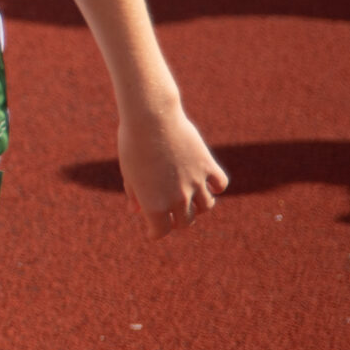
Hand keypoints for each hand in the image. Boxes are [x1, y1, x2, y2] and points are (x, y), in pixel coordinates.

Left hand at [117, 102, 228, 237]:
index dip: (155, 232)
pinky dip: (216, 186)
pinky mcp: (208, 166)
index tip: (153, 230)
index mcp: (154, 204)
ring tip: (192, 199)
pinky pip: (220, 184)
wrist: (150, 117)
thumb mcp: (128, 172)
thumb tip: (136, 210)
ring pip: (206, 207)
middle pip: (185, 221)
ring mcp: (195, 183)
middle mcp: (178, 199)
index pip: (160, 231)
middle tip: (173, 214)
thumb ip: (134, 194)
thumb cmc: (132, 144)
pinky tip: (209, 183)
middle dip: (178, 220)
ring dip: (199, 206)